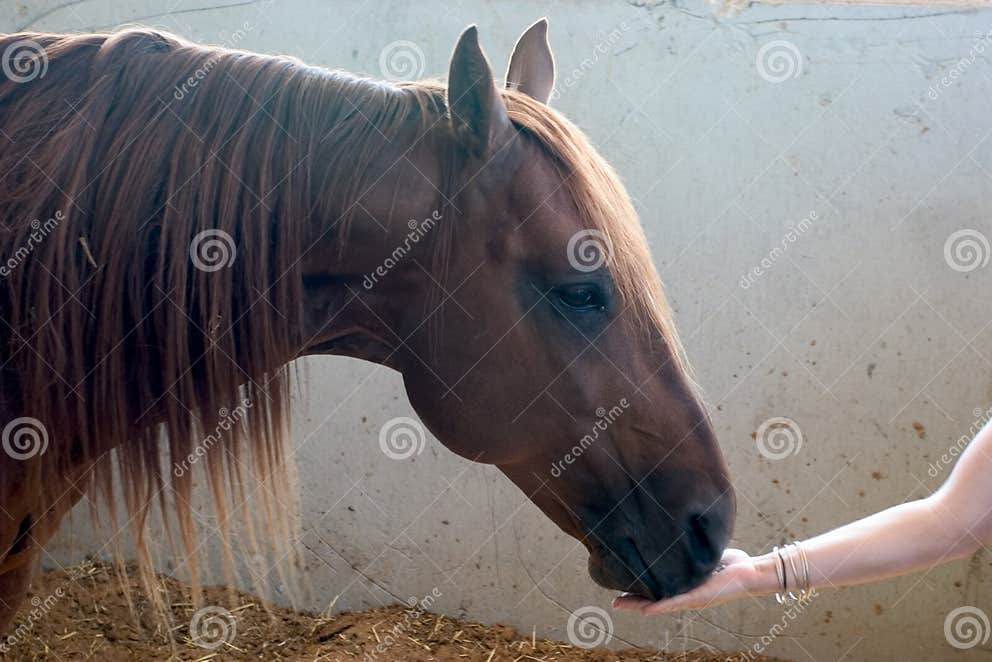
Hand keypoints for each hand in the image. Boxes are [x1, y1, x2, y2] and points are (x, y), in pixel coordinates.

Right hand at [612, 548, 759, 614]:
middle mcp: (685, 596)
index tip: (620, 586)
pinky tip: (646, 609)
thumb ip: (692, 547)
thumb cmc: (733, 564)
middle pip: (653, 600)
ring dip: (639, 605)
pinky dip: (660, 606)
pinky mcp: (699, 598)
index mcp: (685, 587)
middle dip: (633, 601)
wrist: (752, 573)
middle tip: (613, 602)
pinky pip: (676, 602)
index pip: (657, 589)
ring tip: (621, 605)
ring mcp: (691, 599)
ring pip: (659, 604)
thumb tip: (680, 530)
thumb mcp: (706, 553)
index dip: (638, 589)